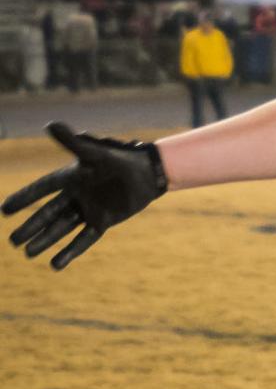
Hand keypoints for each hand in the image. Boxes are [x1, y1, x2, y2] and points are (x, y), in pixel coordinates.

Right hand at [2, 121, 167, 269]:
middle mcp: (77, 195)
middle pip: (47, 214)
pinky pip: (84, 238)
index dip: (23, 198)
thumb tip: (49, 124)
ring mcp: (90, 209)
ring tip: (28, 254)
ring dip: (45, 241)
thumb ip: (72, 143)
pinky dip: (71, 251)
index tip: (4, 210)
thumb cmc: (121, 159)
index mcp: (71, 178)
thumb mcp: (94, 153)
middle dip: (30, 227)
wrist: (148, 173)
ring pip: (61, 228)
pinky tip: (56, 264)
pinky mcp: (104, 221)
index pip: (41, 189)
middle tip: (13, 242)